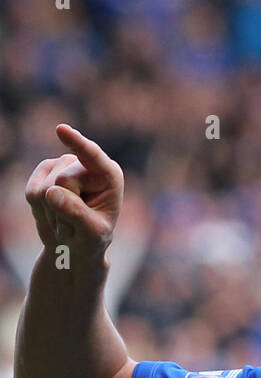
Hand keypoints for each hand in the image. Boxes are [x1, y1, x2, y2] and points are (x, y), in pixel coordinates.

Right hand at [25, 125, 123, 260]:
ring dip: (55, 215)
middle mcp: (84, 165)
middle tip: (76, 225)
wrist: (73, 246)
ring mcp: (61, 166)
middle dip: (66, 210)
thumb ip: (77, 214)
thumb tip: (51, 192)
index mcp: (108, 175)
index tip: (61, 130)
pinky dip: (41, 212)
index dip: (76, 142)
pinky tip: (53, 216)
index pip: (91, 155)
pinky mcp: (42, 174)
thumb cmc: (92, 239)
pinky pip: (33, 192)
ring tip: (67, 222)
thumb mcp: (92, 234)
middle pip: (63, 181)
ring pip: (46, 189)